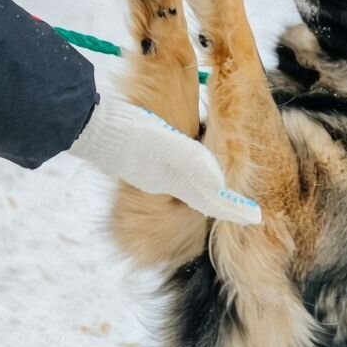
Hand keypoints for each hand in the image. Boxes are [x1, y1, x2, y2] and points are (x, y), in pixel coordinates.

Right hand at [68, 94, 260, 224]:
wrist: (90, 128)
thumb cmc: (129, 136)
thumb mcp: (165, 145)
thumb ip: (192, 162)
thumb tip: (220, 184)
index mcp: (176, 182)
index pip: (212, 201)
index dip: (234, 210)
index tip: (256, 218)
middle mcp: (165, 182)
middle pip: (202, 199)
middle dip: (223, 205)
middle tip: (245, 210)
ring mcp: (152, 173)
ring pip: (188, 188)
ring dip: (208, 193)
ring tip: (224, 194)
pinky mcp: (141, 161)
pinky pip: (174, 174)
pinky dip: (189, 176)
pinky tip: (188, 167)